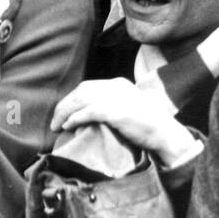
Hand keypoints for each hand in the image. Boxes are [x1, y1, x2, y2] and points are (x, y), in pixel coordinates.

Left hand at [51, 78, 196, 165]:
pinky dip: (75, 118)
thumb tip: (92, 115)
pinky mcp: (115, 111)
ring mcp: (115, 98)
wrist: (165, 133)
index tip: (62, 112)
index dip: (71, 99)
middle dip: (63, 106)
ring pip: (80, 101)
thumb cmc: (148, 125)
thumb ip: (112, 106)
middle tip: (54, 121)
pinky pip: (87, 112)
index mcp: (117, 84)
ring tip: (56, 126)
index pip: (86, 87)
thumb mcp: (129, 107)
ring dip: (64, 113)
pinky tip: (67, 126)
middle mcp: (114, 87)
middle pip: (80, 92)